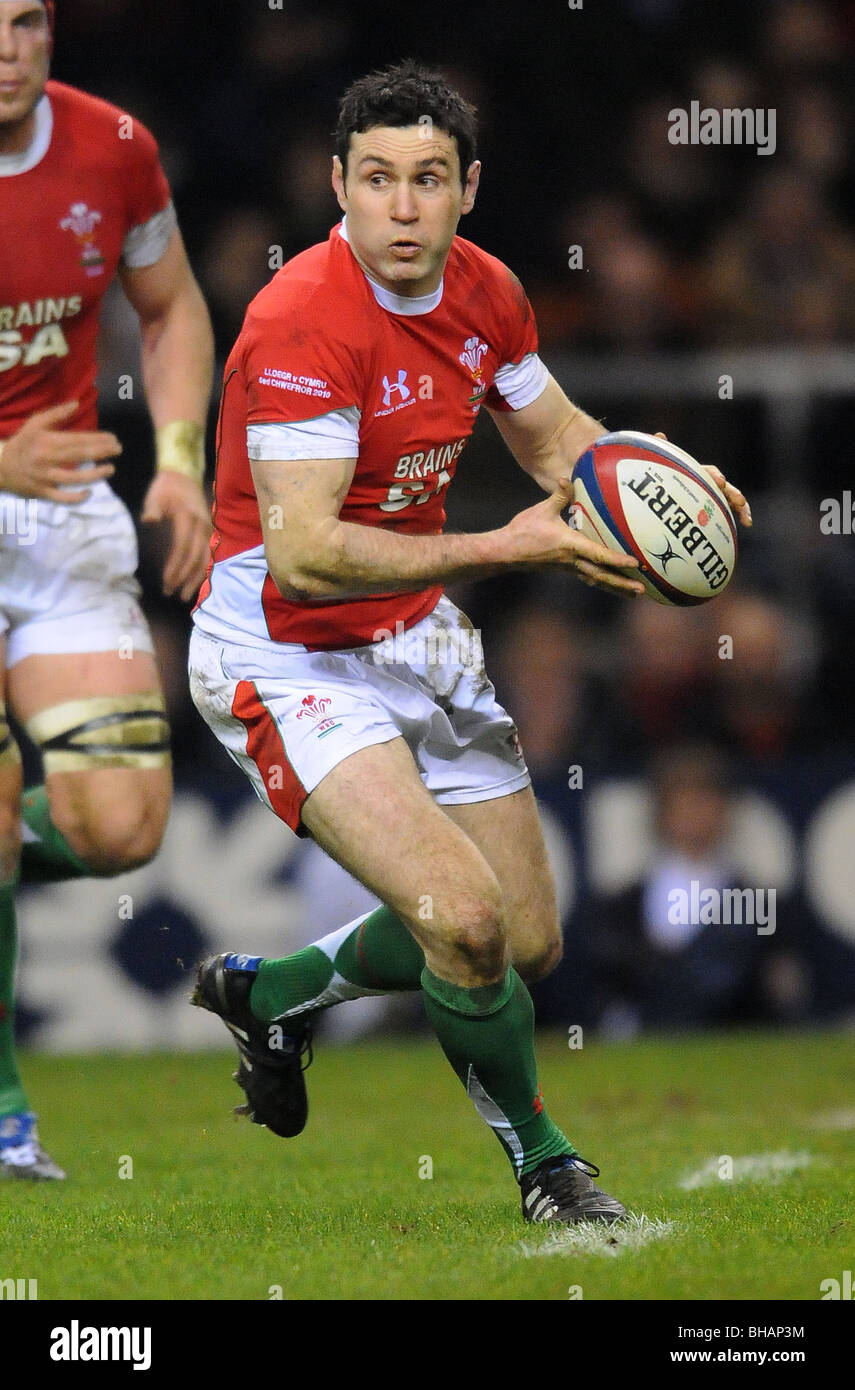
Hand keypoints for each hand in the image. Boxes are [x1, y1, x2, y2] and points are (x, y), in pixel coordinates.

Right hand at [0, 401, 118, 500]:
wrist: (0, 467)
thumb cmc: (22, 444)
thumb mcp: (34, 424)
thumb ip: (55, 414)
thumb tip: (76, 403)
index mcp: (46, 441)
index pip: (77, 440)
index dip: (97, 439)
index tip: (113, 438)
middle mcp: (47, 459)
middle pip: (79, 456)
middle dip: (101, 452)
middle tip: (118, 449)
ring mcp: (45, 478)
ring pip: (74, 479)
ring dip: (95, 475)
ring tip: (111, 469)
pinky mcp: (43, 493)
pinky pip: (62, 499)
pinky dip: (77, 498)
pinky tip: (89, 492)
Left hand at [142, 469, 211, 600]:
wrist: (184, 476)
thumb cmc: (166, 487)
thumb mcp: (155, 495)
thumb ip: (153, 509)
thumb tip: (149, 520)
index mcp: (188, 518)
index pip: (182, 548)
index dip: (175, 567)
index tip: (166, 582)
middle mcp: (202, 527)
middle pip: (196, 558)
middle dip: (184, 578)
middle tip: (172, 594)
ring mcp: (208, 530)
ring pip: (205, 559)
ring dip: (196, 579)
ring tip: (185, 595)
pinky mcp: (209, 533)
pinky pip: (208, 556)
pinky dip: (202, 571)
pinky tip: (196, 583)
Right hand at [501, 477, 644, 595]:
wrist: (507, 552)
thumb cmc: (524, 531)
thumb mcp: (542, 510)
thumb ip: (559, 495)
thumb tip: (567, 479)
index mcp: (571, 546)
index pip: (599, 555)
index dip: (617, 560)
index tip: (635, 564)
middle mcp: (573, 561)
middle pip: (602, 576)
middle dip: (622, 584)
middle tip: (641, 590)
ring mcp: (569, 567)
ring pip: (597, 580)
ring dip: (616, 587)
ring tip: (634, 592)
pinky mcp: (565, 568)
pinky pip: (589, 577)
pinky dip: (603, 581)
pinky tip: (612, 582)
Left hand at [651, 431, 751, 527]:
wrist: (666, 495)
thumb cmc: (667, 477)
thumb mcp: (664, 466)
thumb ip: (664, 452)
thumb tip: (660, 434)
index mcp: (699, 473)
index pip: (710, 472)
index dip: (716, 476)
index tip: (720, 482)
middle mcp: (712, 483)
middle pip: (726, 488)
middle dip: (733, 494)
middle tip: (739, 502)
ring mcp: (717, 496)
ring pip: (733, 500)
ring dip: (742, 508)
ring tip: (747, 520)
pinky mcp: (719, 508)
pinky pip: (732, 512)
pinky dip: (740, 516)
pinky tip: (747, 524)